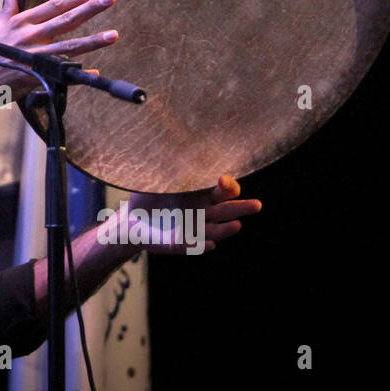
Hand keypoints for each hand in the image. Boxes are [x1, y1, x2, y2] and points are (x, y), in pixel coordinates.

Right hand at [0, 0, 117, 112]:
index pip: (54, 5)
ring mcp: (34, 56)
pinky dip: (79, 73)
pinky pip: (63, 75)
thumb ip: (7, 10)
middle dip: (89, 8)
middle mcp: (30, 36)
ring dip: (93, 41)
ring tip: (113, 35)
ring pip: (70, 47)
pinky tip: (95, 70)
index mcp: (21, 22)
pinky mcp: (36, 76)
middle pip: (66, 20)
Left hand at [126, 174, 261, 254]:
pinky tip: (210, 245)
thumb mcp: (160, 180)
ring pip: (215, 231)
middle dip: (241, 208)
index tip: (222, 180)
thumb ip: (169, 168)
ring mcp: (193, 230)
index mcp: (201, 195)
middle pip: (227, 211)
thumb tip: (170, 144)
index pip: (224, 192)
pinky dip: (201, 246)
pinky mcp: (180, 244)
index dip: (228, 186)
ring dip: (226, 229)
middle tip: (257, 205)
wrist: (132, 221)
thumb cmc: (150, 196)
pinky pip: (192, 246)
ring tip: (236, 225)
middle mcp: (203, 213)